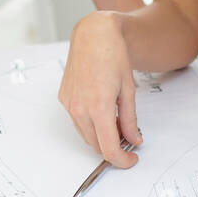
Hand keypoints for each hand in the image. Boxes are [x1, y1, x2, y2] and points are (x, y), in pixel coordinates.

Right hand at [59, 11, 141, 167]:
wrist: (94, 35)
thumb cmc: (113, 56)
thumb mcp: (129, 90)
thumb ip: (130, 120)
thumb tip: (134, 140)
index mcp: (99, 108)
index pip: (108, 150)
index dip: (122, 161)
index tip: (132, 160)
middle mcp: (80, 108)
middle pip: (96, 145)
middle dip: (113, 147)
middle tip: (128, 137)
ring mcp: (69, 104)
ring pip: (85, 135)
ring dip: (100, 136)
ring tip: (116, 120)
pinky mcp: (64, 98)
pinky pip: (77, 121)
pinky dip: (90, 123)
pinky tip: (101, 109)